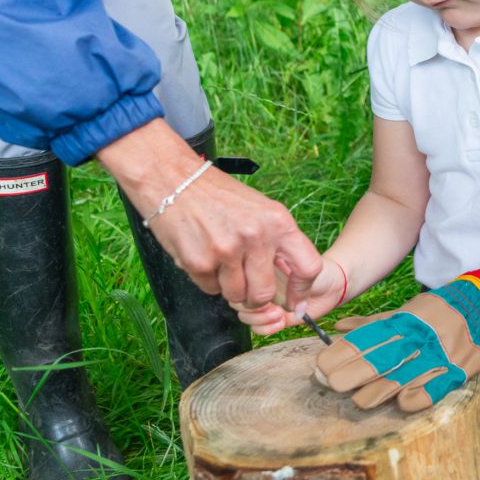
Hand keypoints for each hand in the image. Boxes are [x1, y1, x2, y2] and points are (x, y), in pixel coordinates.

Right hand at [98, 120, 321, 311]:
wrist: (171, 178)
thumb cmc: (217, 194)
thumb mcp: (259, 208)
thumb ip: (276, 240)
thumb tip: (289, 277)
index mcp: (278, 221)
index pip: (308, 267)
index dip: (303, 290)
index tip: (295, 301)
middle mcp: (256, 236)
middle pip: (265, 292)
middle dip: (255, 298)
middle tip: (247, 289)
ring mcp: (227, 250)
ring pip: (236, 295)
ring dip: (228, 288)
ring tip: (220, 262)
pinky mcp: (199, 261)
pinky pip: (210, 289)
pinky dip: (207, 280)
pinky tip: (202, 255)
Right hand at [236, 257, 347, 336]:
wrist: (333, 285)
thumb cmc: (317, 271)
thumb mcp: (301, 266)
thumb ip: (281, 277)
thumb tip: (263, 295)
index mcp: (258, 265)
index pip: (238, 277)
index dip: (247, 285)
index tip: (264, 287)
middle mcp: (255, 284)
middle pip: (236, 298)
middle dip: (252, 305)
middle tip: (273, 305)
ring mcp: (262, 302)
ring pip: (243, 314)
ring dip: (259, 318)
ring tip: (279, 314)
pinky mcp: (270, 317)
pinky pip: (255, 328)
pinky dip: (265, 328)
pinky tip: (281, 321)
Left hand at [317, 291, 471, 410]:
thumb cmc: (441, 311)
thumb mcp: (409, 310)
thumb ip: (373, 323)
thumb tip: (338, 328)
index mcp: (406, 320)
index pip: (368, 338)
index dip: (343, 353)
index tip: (322, 365)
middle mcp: (420, 337)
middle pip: (381, 359)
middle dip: (353, 374)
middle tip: (333, 385)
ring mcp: (440, 355)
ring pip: (404, 377)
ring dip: (378, 391)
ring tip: (359, 400)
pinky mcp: (458, 370)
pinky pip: (436, 387)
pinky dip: (418, 396)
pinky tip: (402, 403)